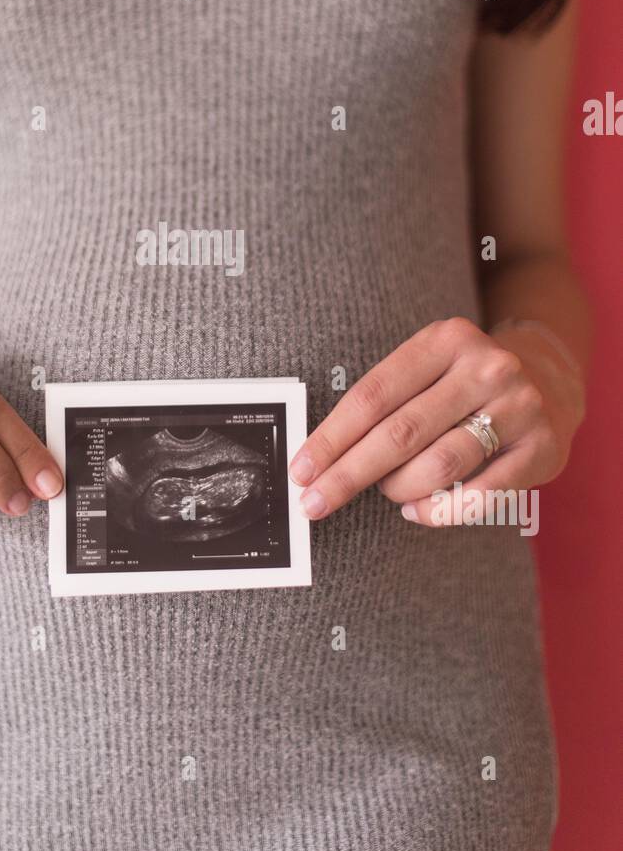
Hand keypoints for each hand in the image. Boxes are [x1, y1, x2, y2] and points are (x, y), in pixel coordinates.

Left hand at [289, 317, 582, 526]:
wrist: (550, 382)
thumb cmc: (463, 384)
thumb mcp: (428, 369)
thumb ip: (384, 402)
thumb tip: (321, 458)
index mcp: (446, 340)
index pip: (373, 394)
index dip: (332, 436)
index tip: (301, 470)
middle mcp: (486, 368)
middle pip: (400, 433)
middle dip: (349, 474)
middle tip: (314, 503)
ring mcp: (518, 407)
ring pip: (438, 465)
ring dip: (398, 489)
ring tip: (387, 493)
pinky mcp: (542, 447)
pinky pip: (479, 496)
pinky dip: (438, 511)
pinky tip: (417, 509)